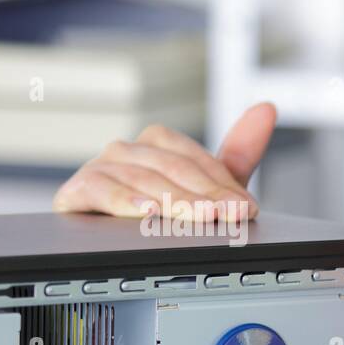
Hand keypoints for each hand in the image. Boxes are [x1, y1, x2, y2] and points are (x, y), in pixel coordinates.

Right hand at [52, 102, 277, 221]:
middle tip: (231, 215)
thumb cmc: (158, 208)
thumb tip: (266, 108)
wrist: (103, 236)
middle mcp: (129, 150)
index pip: (197, 160)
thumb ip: (236, 153)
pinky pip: (102, 190)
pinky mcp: (77, 189)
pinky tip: (146, 210)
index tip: (247, 208)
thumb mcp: (204, 185)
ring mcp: (101, 167)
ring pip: (145, 182)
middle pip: (175, 171)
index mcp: (158, 143)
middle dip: (207, 196)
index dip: (225, 186)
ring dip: (176, 201)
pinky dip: (125, 201)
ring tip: (201, 217)